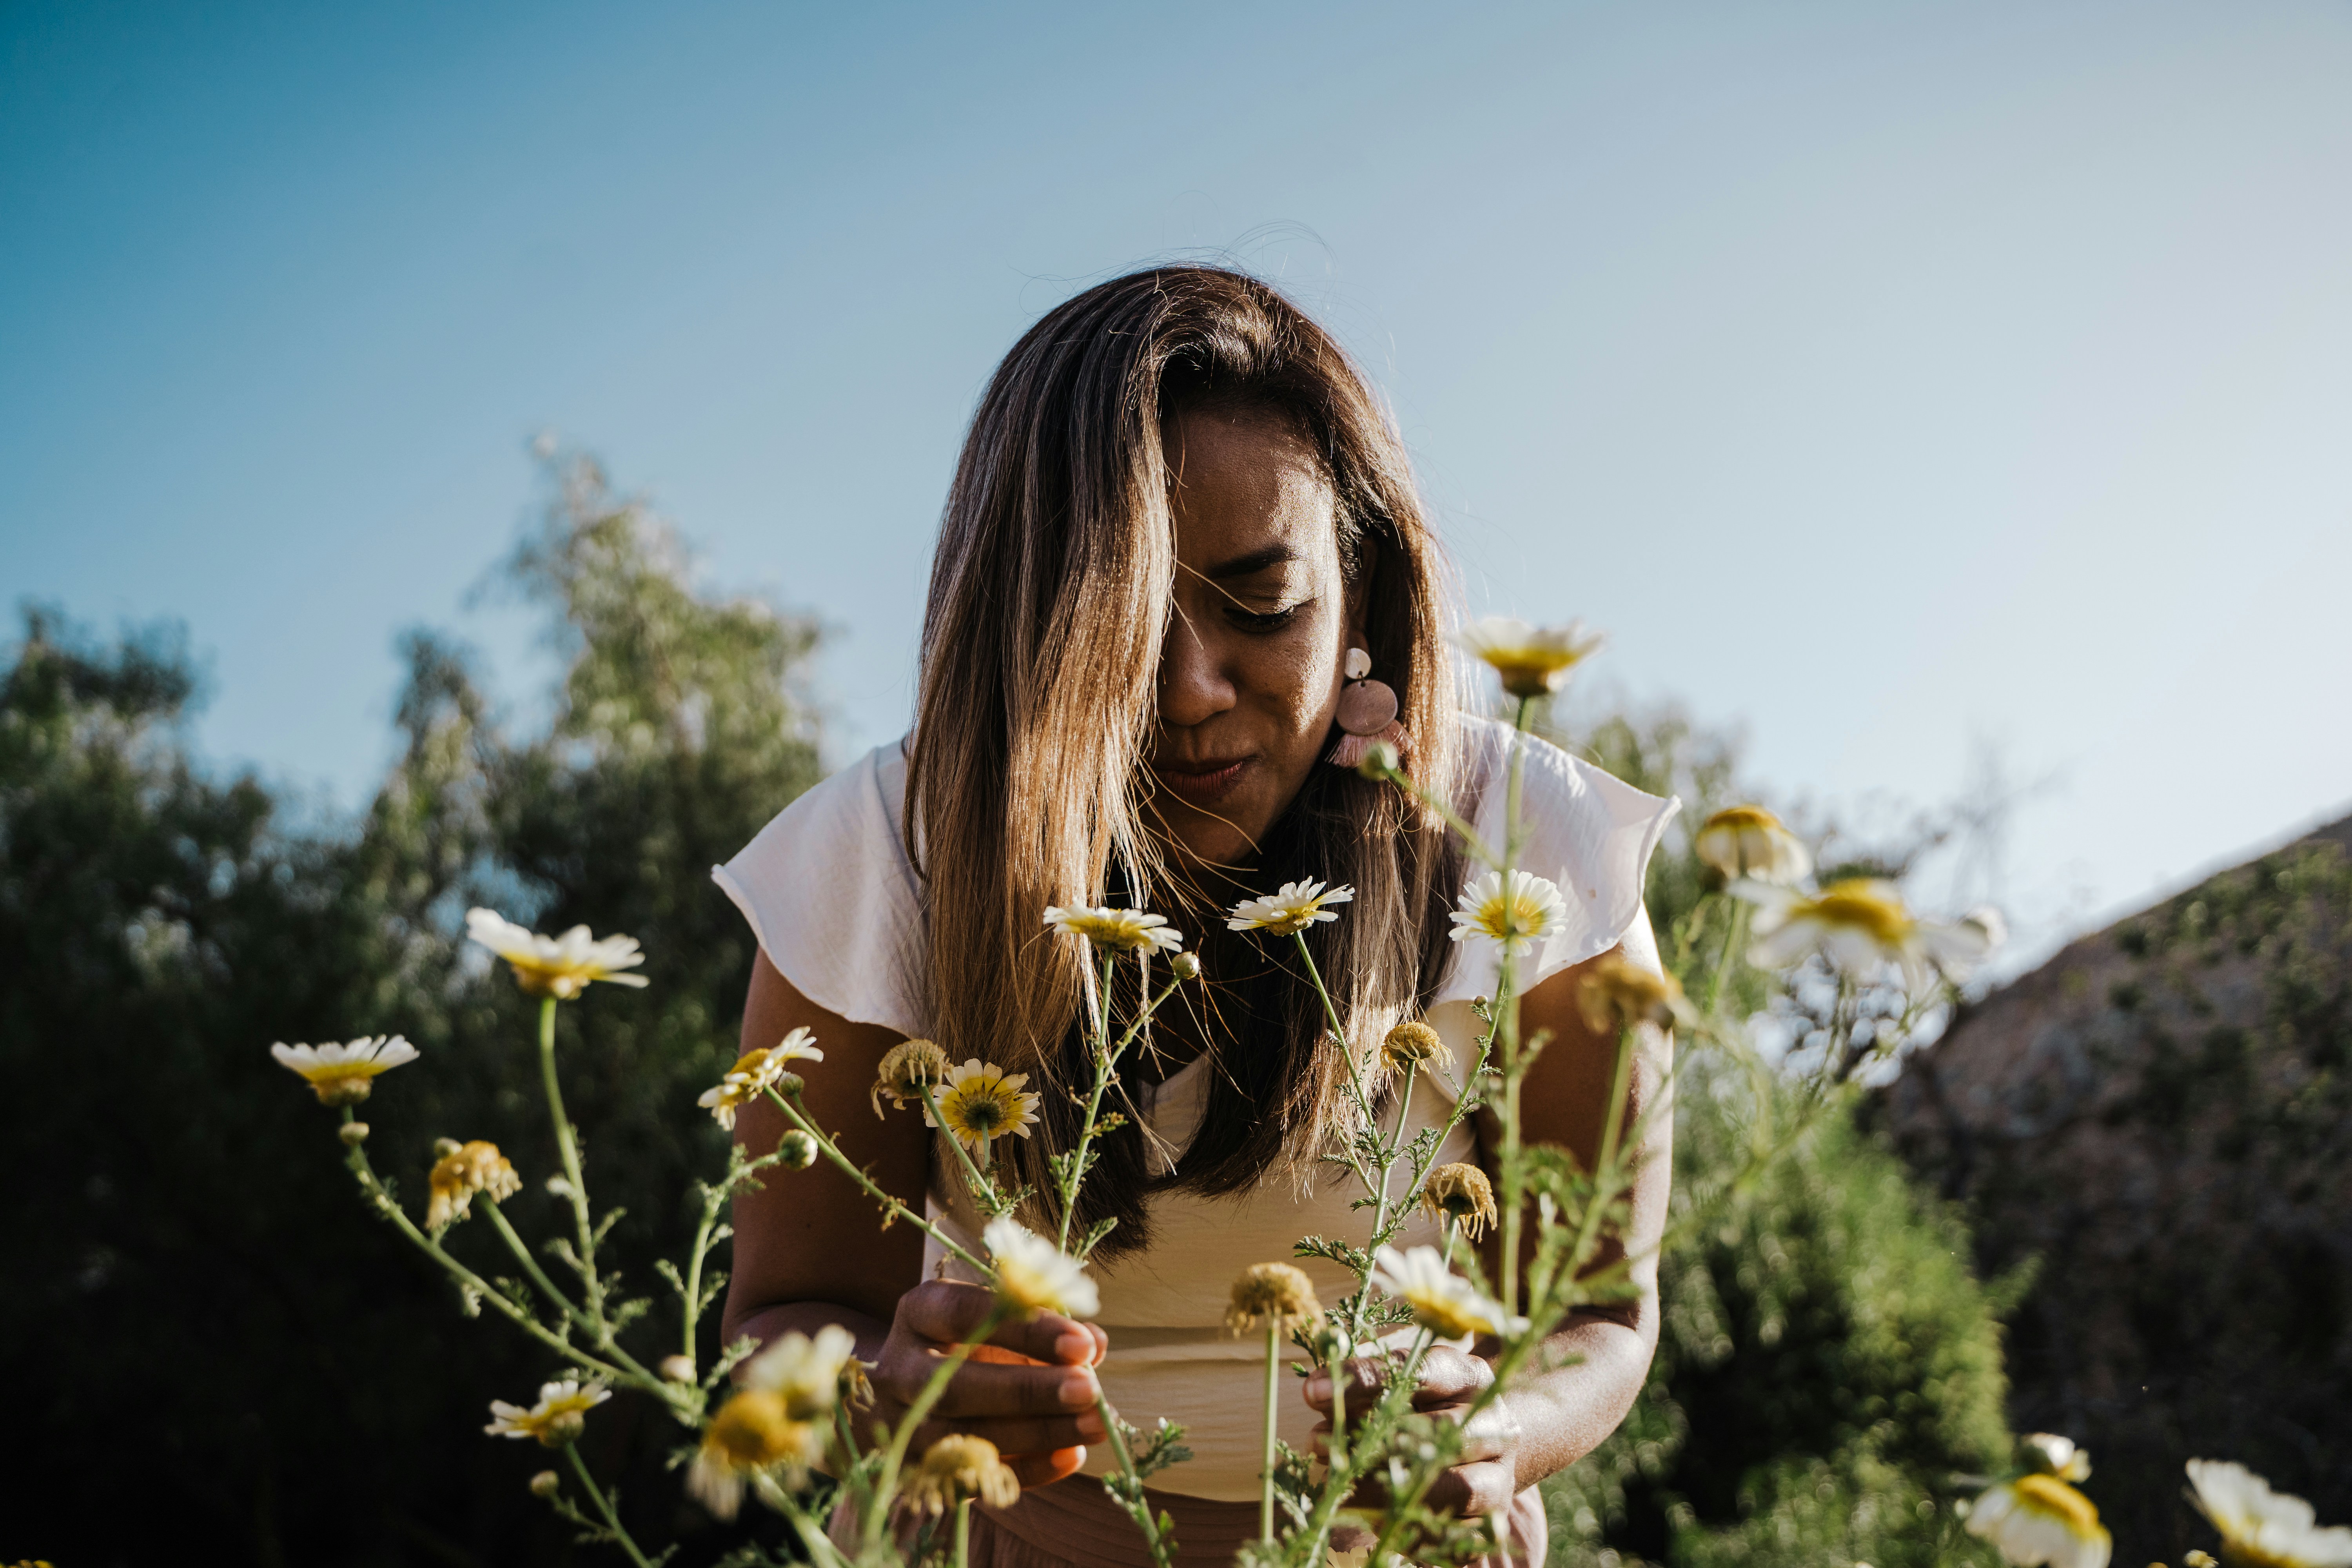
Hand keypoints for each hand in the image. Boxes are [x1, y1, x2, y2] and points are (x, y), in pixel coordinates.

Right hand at [871, 1279, 1109, 1487]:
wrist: (909, 1390)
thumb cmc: (972, 1344)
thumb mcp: (1002, 1322)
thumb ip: (1046, 1329)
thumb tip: (1093, 1345)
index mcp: (919, 1312)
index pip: (966, 1314)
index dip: (1026, 1329)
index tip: (1081, 1343)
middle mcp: (898, 1369)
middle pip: (958, 1385)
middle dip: (1030, 1390)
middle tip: (1089, 1391)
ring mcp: (899, 1426)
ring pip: (964, 1437)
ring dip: (1037, 1433)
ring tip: (1094, 1426)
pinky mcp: (913, 1471)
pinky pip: (972, 1479)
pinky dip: (1026, 1470)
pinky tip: (1070, 1456)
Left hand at [1303, 1345, 1524, 1517]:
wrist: (1482, 1450)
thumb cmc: (1426, 1409)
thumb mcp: (1400, 1385)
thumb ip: (1363, 1386)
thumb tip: (1318, 1393)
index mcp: (1471, 1378)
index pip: (1424, 1370)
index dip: (1367, 1379)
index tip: (1311, 1392)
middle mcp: (1495, 1425)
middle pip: (1445, 1431)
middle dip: (1377, 1441)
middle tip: (1322, 1445)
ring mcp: (1499, 1476)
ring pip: (1457, 1488)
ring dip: (1392, 1491)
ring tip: (1342, 1490)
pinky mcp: (1491, 1522)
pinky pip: (1456, 1535)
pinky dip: (1411, 1532)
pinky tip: (1369, 1521)